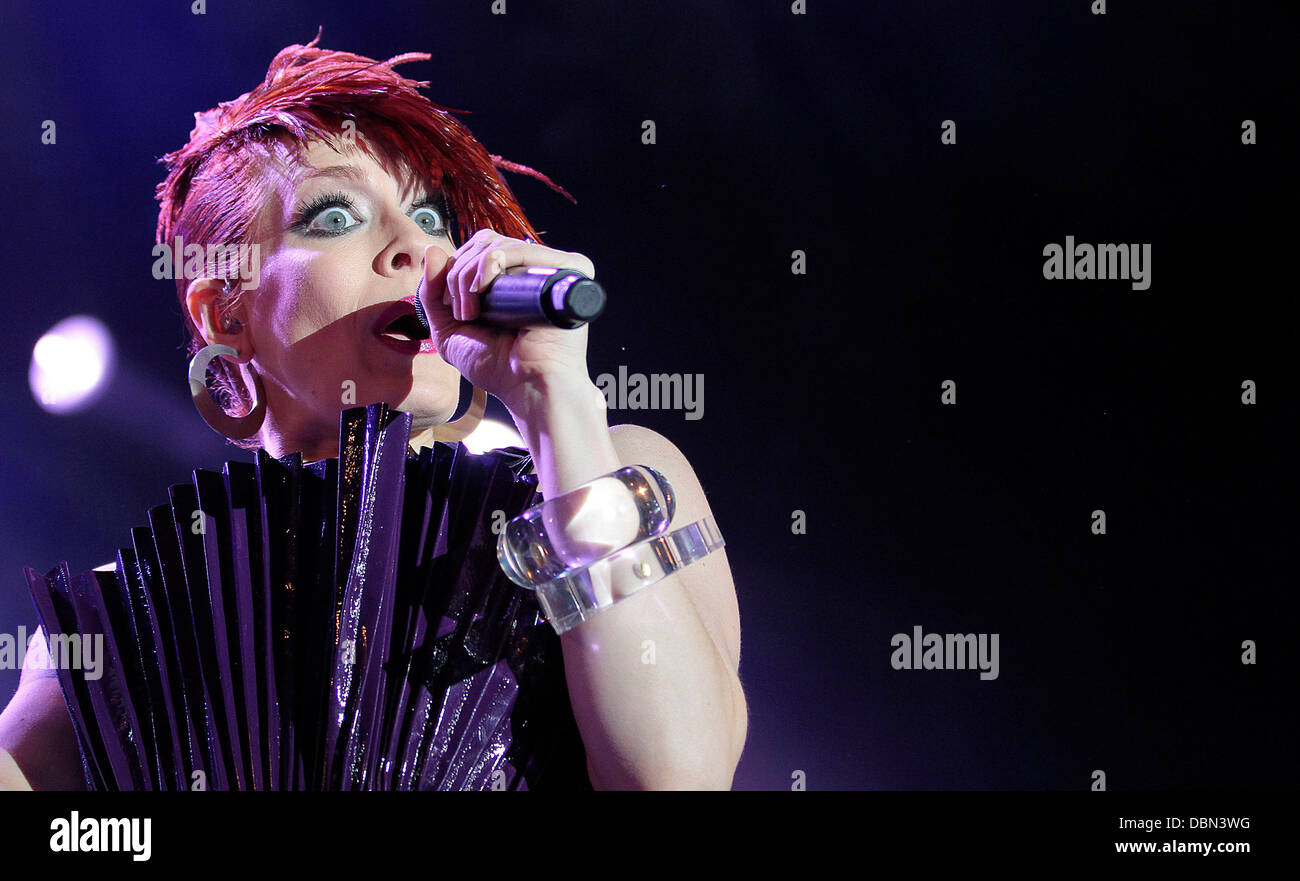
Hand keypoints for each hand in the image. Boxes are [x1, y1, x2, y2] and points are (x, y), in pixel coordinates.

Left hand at [419, 230, 597, 416]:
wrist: (528, 388)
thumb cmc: (498, 368)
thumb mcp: (450, 329)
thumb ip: (433, 292)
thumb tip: (430, 250)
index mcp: (512, 281)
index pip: (479, 249)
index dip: (455, 269)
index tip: (450, 305)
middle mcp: (531, 272)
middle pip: (485, 242)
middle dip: (458, 274)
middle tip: (462, 312)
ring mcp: (549, 270)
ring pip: (496, 245)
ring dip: (469, 276)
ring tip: (473, 313)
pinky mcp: (565, 272)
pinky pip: (520, 250)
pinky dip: (491, 263)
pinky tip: (484, 291)